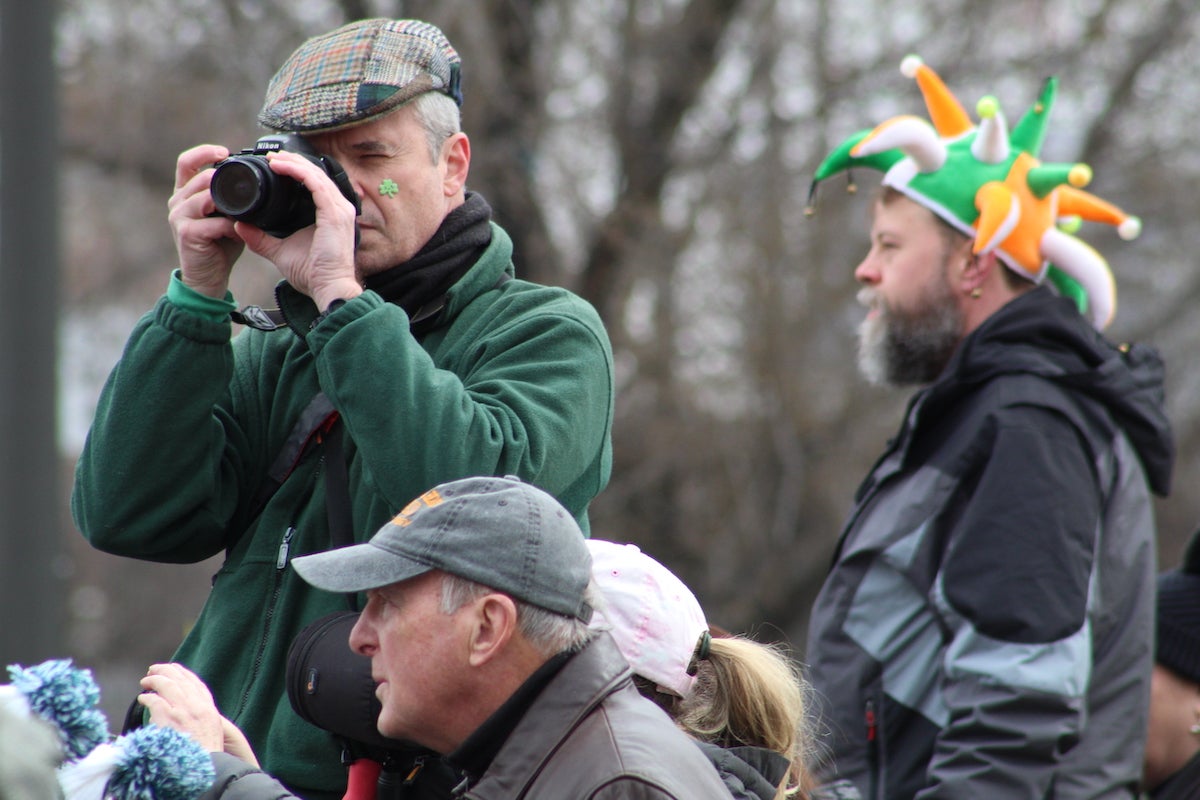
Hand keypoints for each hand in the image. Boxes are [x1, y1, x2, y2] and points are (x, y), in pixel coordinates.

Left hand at [138, 663, 257, 764]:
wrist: (204, 764)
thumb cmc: (205, 753)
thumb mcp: (212, 730)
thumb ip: (200, 717)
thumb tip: (182, 710)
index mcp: (208, 708)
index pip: (195, 683)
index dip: (183, 673)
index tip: (174, 669)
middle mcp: (197, 705)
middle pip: (181, 679)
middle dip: (166, 671)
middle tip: (153, 670)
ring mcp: (182, 710)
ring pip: (166, 684)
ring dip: (154, 680)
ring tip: (145, 681)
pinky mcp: (169, 718)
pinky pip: (155, 701)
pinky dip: (147, 697)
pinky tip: (143, 698)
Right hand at [168, 145, 245, 297]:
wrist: (208, 277)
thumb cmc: (219, 245)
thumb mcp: (226, 215)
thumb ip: (232, 198)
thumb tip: (255, 181)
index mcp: (185, 193)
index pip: (186, 162)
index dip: (204, 152)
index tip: (225, 152)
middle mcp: (177, 202)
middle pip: (200, 177)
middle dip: (225, 181)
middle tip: (247, 189)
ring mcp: (179, 217)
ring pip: (207, 197)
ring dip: (230, 203)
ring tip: (244, 212)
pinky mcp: (187, 233)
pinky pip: (215, 222)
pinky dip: (232, 226)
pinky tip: (240, 231)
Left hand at [236, 150, 362, 309]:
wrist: (327, 289)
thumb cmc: (312, 274)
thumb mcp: (280, 251)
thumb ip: (261, 238)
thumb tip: (239, 226)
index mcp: (330, 214)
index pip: (314, 182)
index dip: (295, 170)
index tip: (273, 165)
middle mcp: (339, 207)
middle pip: (316, 173)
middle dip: (293, 161)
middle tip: (270, 156)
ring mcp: (340, 209)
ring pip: (315, 174)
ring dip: (293, 162)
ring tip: (272, 158)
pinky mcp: (335, 213)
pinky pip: (315, 183)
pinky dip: (297, 171)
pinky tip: (280, 167)